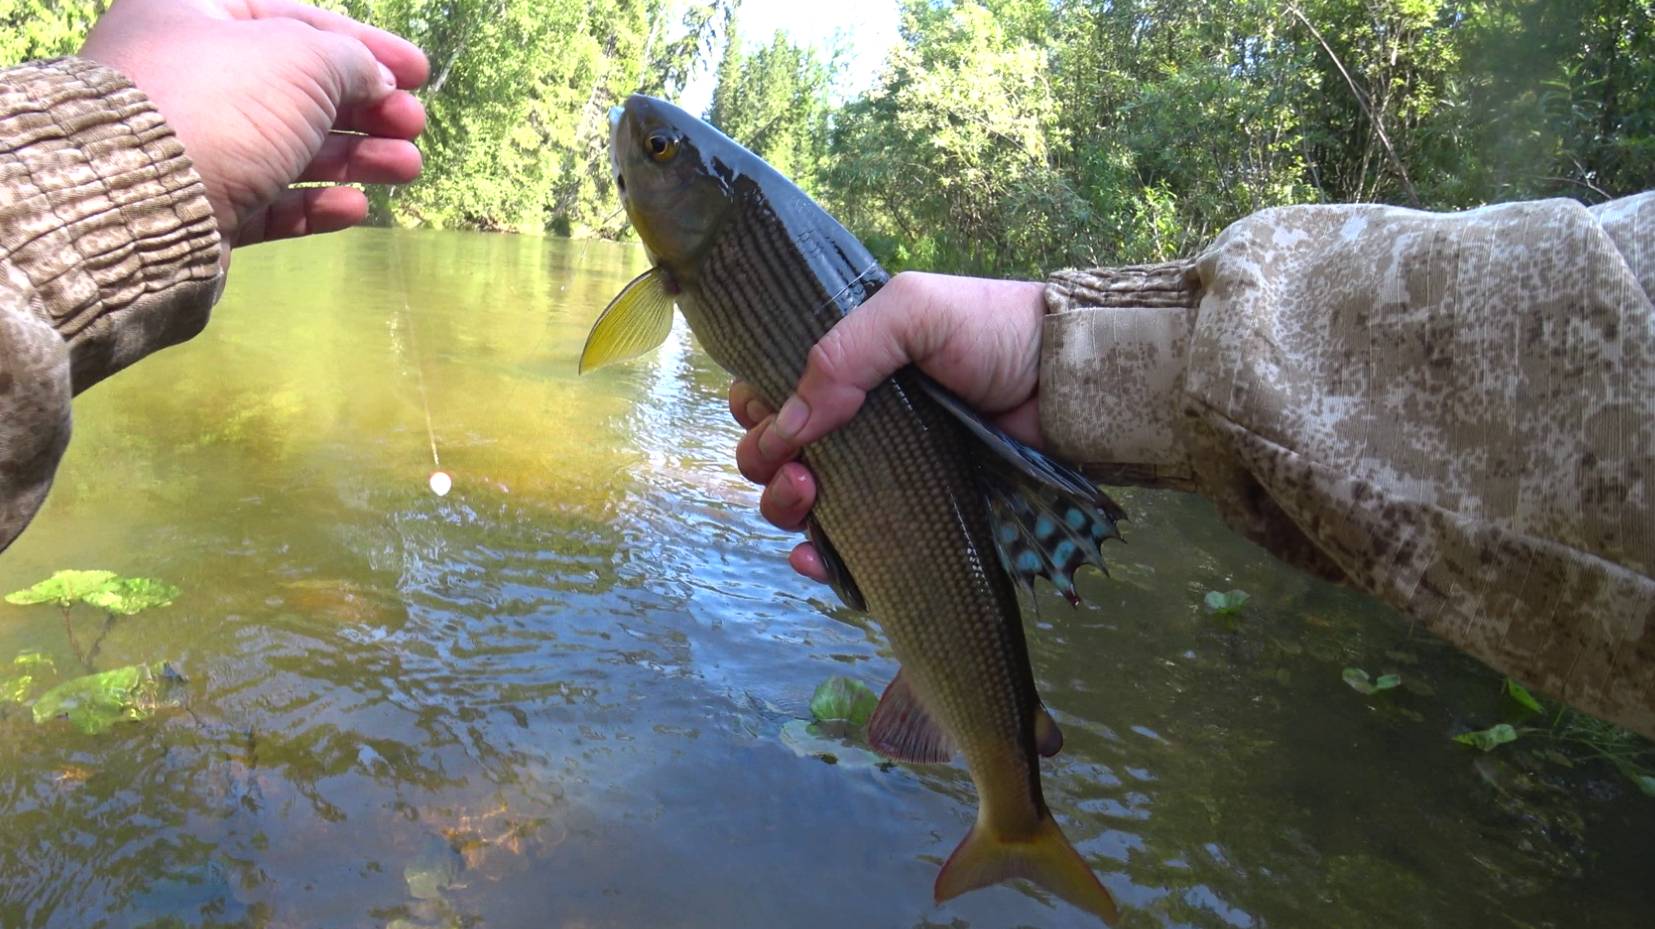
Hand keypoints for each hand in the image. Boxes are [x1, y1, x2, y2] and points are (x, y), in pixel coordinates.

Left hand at [81, 0, 427, 259]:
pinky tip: (355, 208)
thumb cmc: (222, 105)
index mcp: (194, 14)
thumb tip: (375, 81)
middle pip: (295, 88)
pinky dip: (313, 203)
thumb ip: (350, 61)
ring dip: (354, 158)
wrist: (140, 202)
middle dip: (364, 108)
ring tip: (407, 170)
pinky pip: (266, 200)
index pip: (294, 19)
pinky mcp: (198, 206)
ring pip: (288, 147)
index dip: (364, 45)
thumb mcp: (301, 61)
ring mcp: (191, 145)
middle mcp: (186, 75)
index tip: (419, 73)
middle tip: (414, 126)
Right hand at [730, 271, 1045, 581]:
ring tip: (810, 499)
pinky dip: (819, 559)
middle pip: (777, 454)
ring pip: (805, 504)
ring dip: (786, 508)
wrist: (1068, 383)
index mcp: (847, 366)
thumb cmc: (994, 331)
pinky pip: (851, 548)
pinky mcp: (913, 515)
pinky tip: (814, 558)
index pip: (773, 393)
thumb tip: (786, 424)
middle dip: (766, 466)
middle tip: (801, 470)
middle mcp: (856, 421)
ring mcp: (883, 471)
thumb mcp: (913, 310)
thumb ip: (844, 352)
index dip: (755, 413)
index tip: (766, 422)